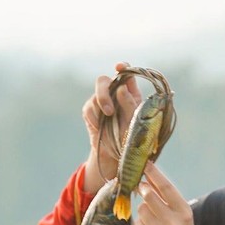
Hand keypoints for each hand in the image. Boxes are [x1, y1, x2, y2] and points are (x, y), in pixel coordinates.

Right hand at [83, 62, 142, 193]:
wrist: (116, 157)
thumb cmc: (132, 138)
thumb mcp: (136, 122)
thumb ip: (130, 104)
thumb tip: (121, 88)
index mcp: (130, 93)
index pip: (126, 73)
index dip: (123, 67)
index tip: (119, 67)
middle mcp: (114, 94)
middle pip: (104, 80)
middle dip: (104, 91)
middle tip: (109, 109)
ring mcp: (100, 102)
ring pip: (96, 95)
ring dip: (101, 106)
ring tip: (108, 118)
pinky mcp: (90, 112)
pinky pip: (88, 109)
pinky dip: (94, 118)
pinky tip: (99, 127)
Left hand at [134, 163, 194, 224]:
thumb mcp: (179, 210)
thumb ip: (164, 194)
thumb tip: (147, 175)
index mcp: (184, 212)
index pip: (166, 188)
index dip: (154, 174)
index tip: (145, 164)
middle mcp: (173, 224)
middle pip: (149, 197)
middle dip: (144, 189)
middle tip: (142, 186)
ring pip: (141, 210)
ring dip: (144, 209)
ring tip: (152, 216)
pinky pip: (137, 224)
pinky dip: (141, 223)